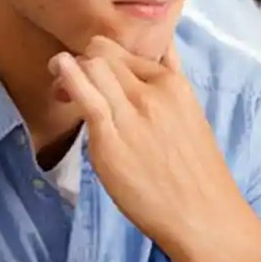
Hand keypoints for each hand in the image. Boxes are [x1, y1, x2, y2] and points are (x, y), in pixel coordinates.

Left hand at [49, 37, 238, 259]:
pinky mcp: (110, 139)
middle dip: (85, 58)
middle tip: (71, 77)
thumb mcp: (191, 112)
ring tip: (60, 78)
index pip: (128, 51)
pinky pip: (85, 95)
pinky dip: (69, 77)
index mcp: (175, 85)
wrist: (202, 213)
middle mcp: (154, 92)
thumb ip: (173, 79)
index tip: (95, 74)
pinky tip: (58, 69)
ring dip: (72, 66)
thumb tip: (164, 48)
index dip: (106, 58)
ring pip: (94, 66)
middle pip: (106, 53)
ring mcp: (132, 114)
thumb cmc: (196, 170)